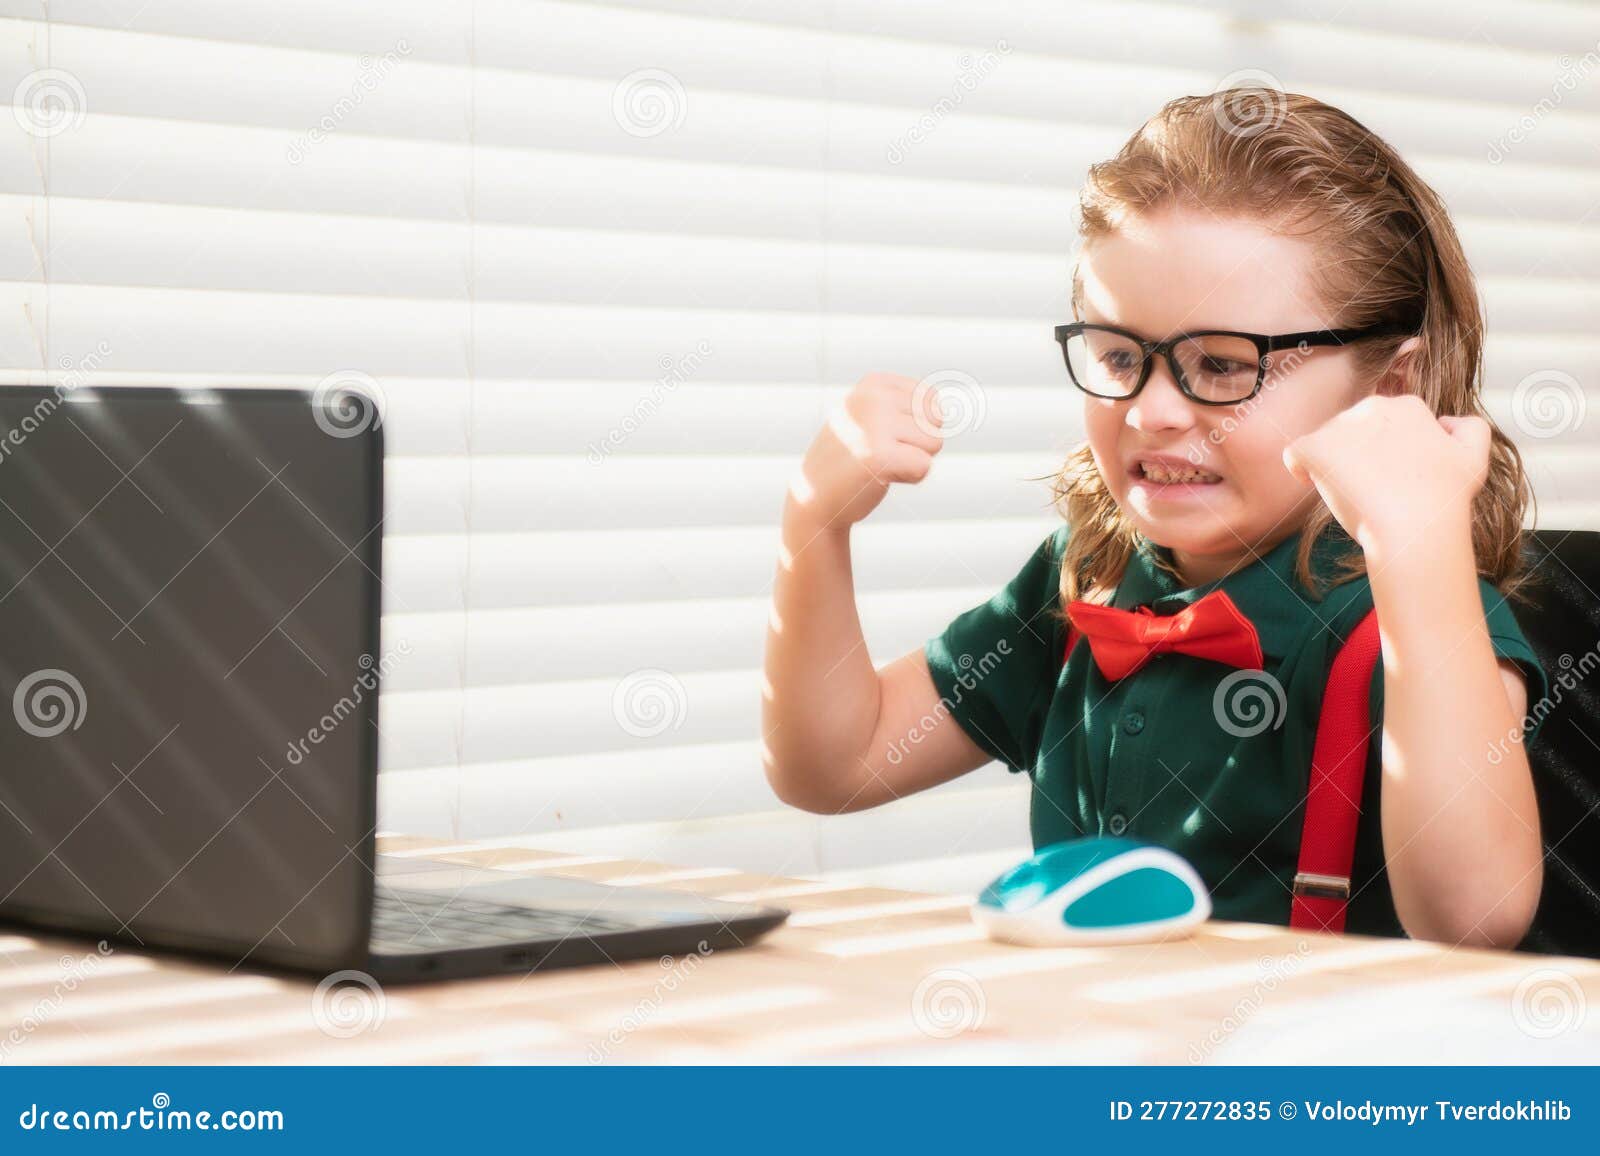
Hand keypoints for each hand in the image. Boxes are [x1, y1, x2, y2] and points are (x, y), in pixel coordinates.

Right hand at [789, 373, 944, 530]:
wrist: (814, 494)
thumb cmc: (852, 455)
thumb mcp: (873, 414)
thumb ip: (909, 403)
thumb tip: (946, 409)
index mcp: (874, 382)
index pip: (931, 399)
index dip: (917, 425)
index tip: (884, 435)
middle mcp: (874, 397)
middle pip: (936, 420)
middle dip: (917, 442)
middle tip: (881, 452)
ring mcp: (875, 425)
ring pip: (935, 443)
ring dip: (913, 460)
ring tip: (879, 463)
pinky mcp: (879, 456)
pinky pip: (924, 466)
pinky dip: (909, 478)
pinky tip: (880, 477)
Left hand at [1282, 394, 1489, 556]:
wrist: (1414, 525)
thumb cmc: (1444, 498)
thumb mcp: (1475, 458)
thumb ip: (1469, 429)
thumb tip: (1446, 421)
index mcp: (1407, 406)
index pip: (1385, 423)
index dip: (1385, 450)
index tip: (1391, 476)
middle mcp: (1373, 406)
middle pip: (1354, 430)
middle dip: (1358, 454)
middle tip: (1373, 488)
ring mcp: (1341, 426)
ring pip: (1327, 442)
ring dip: (1333, 464)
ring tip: (1353, 492)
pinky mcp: (1315, 447)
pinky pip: (1296, 453)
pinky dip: (1301, 468)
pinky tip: (1312, 483)